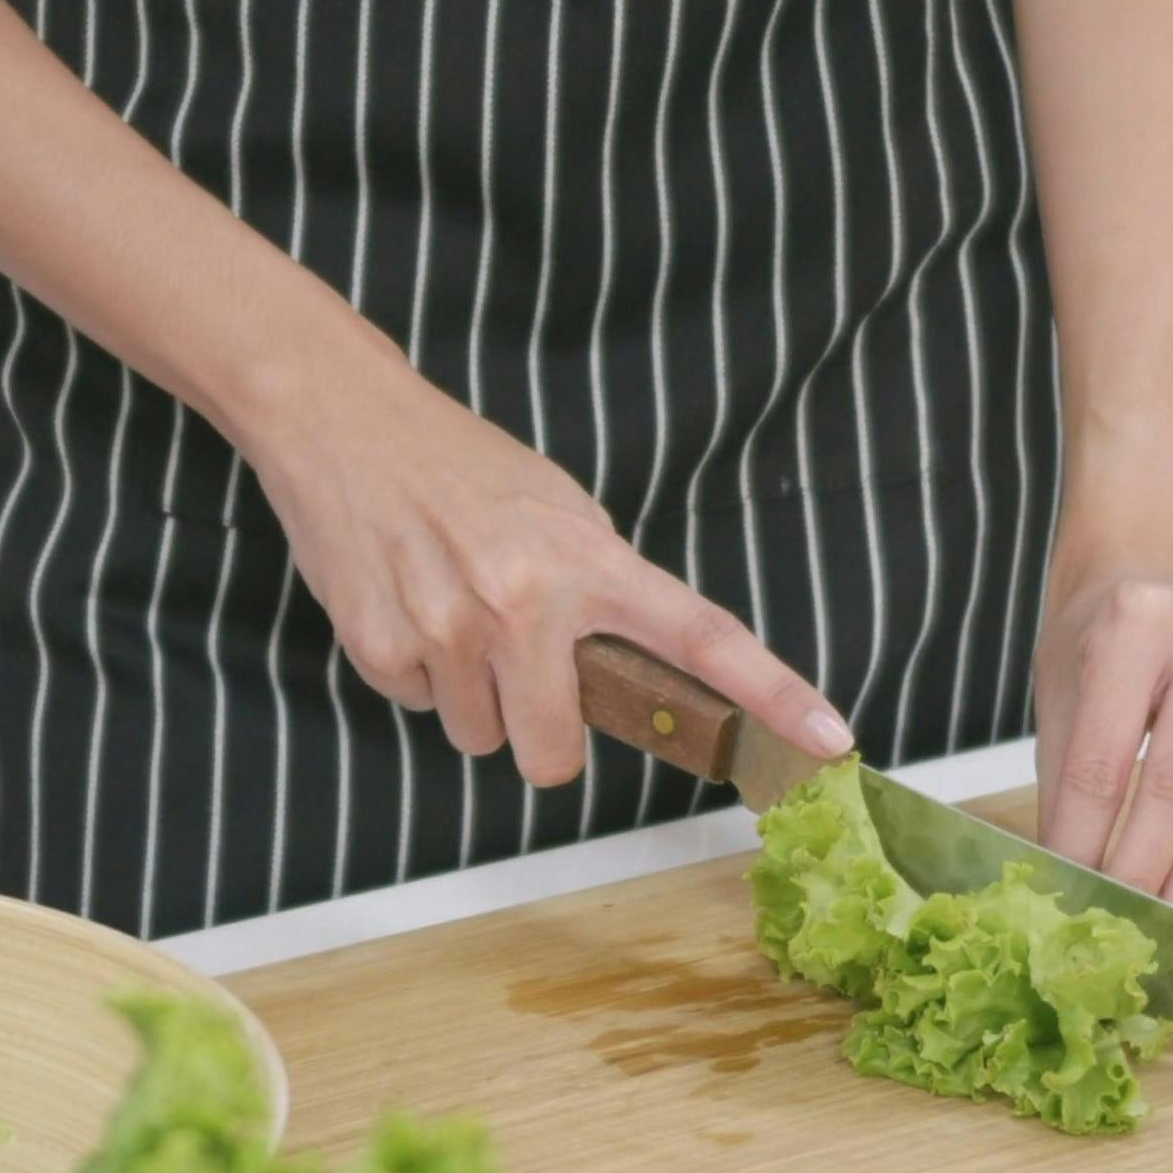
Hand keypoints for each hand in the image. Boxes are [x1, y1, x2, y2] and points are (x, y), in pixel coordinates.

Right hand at [238, 356, 853, 785]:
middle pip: (554, 753)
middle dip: (541, 736)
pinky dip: (416, 674)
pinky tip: (409, 606)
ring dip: (471, 697)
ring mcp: (451, 631)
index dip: (773, 695)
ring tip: (451, 613)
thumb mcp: (558, 509)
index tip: (831, 742)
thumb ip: (600, 590)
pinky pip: (419, 709)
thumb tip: (630, 673)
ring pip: (480, 737)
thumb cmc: (460, 467)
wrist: (342, 418)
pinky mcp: (384, 650)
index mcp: (590, 562)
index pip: (702, 637)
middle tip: (517, 672)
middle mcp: (525, 603)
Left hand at [1032, 567, 1172, 920]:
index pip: (1105, 759)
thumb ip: (1065, 780)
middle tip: (1118, 936)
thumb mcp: (1060, 690)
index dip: (1084, 839)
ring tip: (1164, 939)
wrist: (1158, 571)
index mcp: (1136, 624)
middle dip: (1146, 874)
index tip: (1066, 897)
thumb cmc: (1099, 635)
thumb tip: (1066, 882)